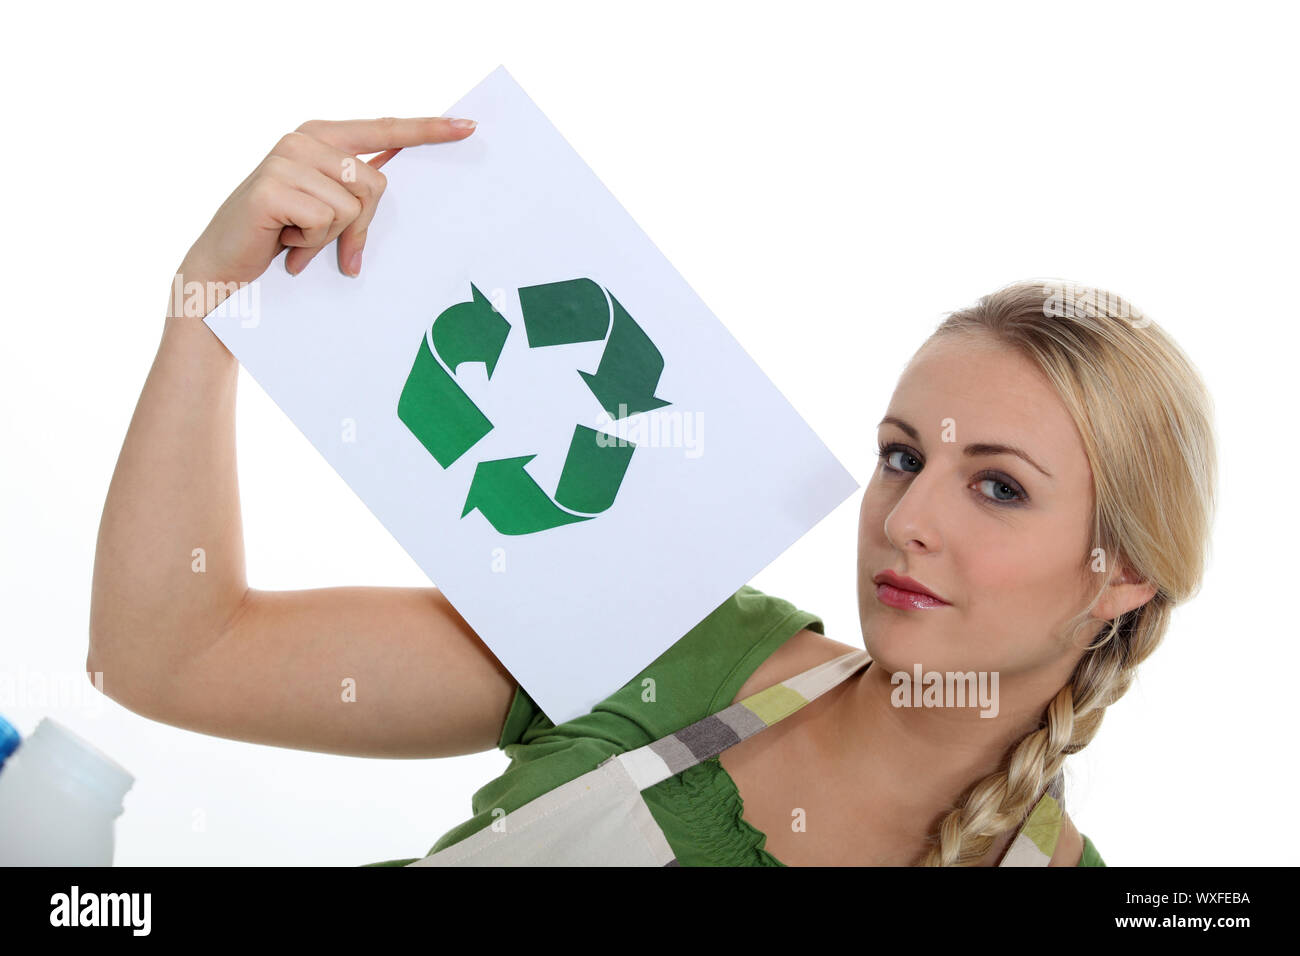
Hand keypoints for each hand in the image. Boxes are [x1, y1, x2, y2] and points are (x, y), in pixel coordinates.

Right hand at [176, 116, 476, 294]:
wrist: (224, 270)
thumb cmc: (281, 239)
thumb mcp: (326, 210)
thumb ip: (357, 190)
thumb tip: (396, 181)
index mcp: (319, 137)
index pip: (384, 130)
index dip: (427, 130)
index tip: (470, 126)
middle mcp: (302, 140)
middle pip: (375, 183)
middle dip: (359, 224)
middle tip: (322, 241)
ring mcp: (284, 159)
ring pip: (353, 205)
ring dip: (329, 237)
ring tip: (296, 239)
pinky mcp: (272, 187)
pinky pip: (325, 221)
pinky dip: (309, 244)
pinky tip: (283, 243)